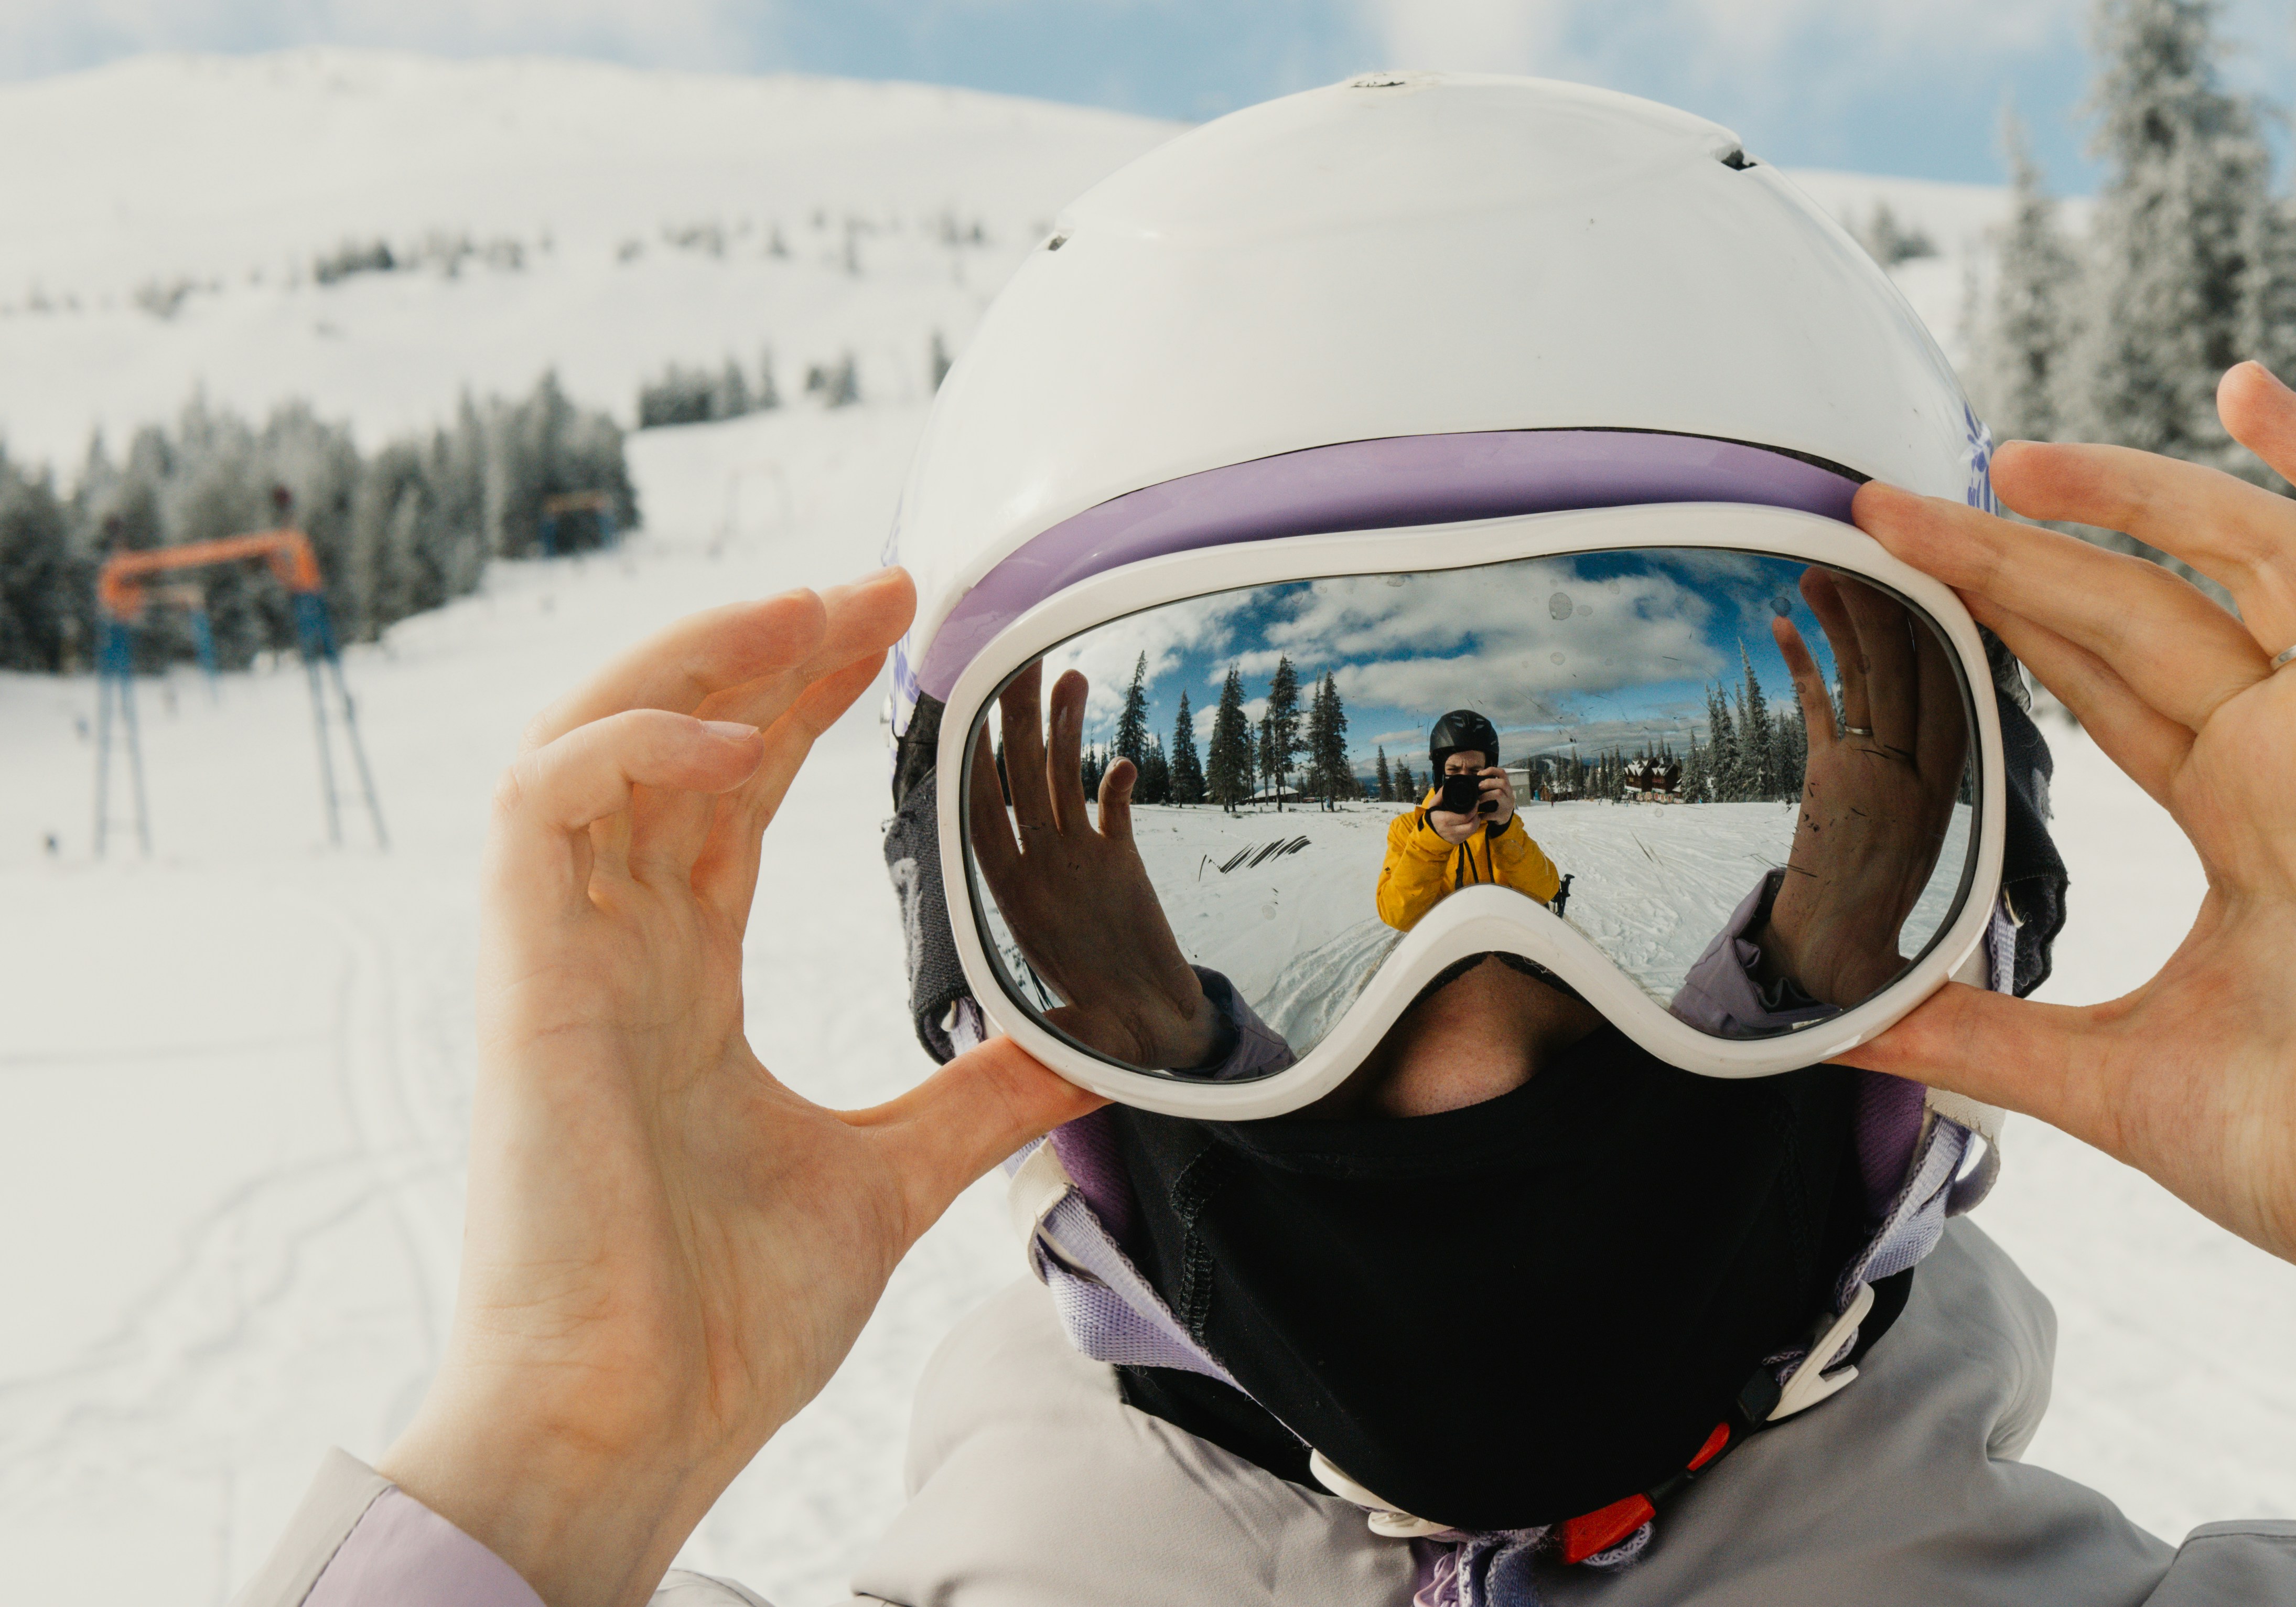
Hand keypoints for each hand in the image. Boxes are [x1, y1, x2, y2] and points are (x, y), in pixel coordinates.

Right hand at [378, 573, 1099, 1606]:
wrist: (633, 1426)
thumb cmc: (724, 1322)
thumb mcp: (890, 1179)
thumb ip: (975, 1104)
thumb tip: (1081, 1059)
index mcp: (680, 983)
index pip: (731, 799)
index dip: (800, 705)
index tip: (895, 638)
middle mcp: (614, 949)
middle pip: (673, 745)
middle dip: (768, 650)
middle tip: (881, 587)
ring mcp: (561, 957)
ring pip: (589, 741)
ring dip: (696, 661)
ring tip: (813, 611)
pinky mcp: (525, 980)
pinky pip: (541, 806)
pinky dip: (627, 746)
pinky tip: (735, 735)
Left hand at [967, 663, 1218, 1068]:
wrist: (1152, 1036)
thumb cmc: (1111, 1040)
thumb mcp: (1082, 1041)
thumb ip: (1067, 1034)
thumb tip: (1050, 1047)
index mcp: (1016, 900)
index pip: (983, 824)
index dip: (974, 775)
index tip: (965, 726)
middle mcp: (1043, 869)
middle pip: (1022, 783)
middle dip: (1018, 726)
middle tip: (1017, 664)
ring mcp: (1081, 861)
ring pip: (1065, 783)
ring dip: (1066, 733)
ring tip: (1069, 680)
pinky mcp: (1122, 863)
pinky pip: (1113, 811)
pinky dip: (1115, 786)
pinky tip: (1121, 763)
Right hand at [1427, 769, 1510, 842]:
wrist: (1427, 833)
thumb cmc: (1432, 817)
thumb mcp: (1433, 804)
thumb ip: (1441, 794)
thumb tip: (1448, 785)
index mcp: (1444, 820)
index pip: (1464, 816)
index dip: (1473, 809)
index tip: (1475, 802)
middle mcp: (1450, 830)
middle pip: (1471, 825)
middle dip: (1476, 816)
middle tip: (1476, 809)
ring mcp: (1454, 837)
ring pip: (1472, 831)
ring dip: (1476, 822)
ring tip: (1475, 815)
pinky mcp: (1457, 841)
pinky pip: (1469, 835)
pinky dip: (1473, 828)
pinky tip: (1471, 822)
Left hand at [1758, 569, 1969, 1005]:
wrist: (1841, 958)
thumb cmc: (1877, 891)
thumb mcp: (1922, 818)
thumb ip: (1920, 756)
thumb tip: (1907, 691)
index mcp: (1958, 775)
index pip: (1963, 675)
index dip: (1950, 612)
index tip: (1937, 561)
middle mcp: (1925, 768)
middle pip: (1918, 660)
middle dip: (1895, 594)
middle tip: (1869, 538)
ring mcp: (1876, 772)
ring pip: (1868, 673)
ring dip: (1843, 614)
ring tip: (1821, 566)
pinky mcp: (1829, 781)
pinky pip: (1817, 706)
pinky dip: (1798, 662)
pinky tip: (1780, 623)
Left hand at [1842, 361, 2295, 1289]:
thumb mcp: (2120, 1081)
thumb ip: (1980, 1037)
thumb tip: (1843, 1030)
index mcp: (2243, 813)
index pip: (2101, 679)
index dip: (2006, 617)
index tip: (1899, 575)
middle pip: (2137, 604)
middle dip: (2013, 551)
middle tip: (1892, 505)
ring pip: (2241, 551)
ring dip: (2129, 494)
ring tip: (2000, 463)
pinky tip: (2245, 391)